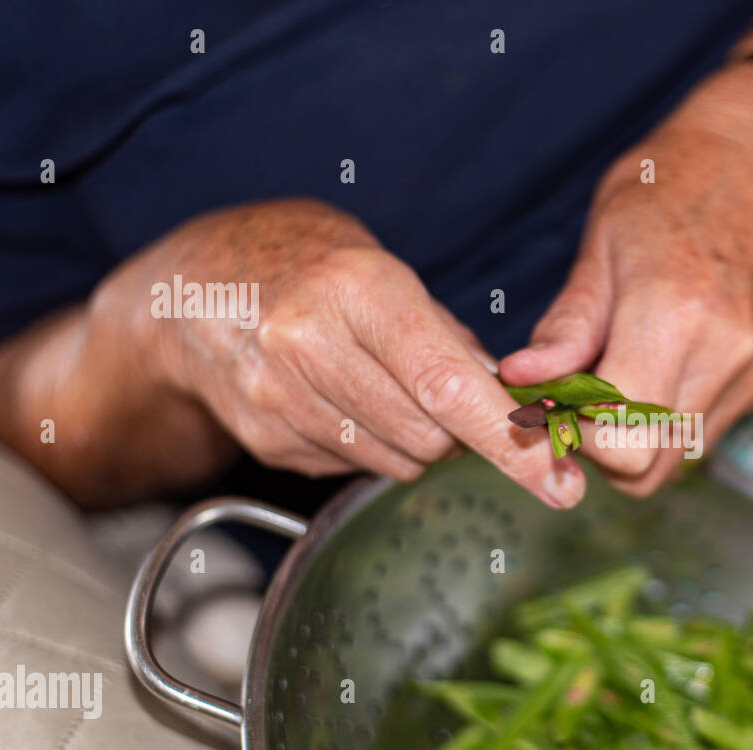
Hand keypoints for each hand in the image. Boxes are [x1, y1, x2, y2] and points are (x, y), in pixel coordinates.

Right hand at [94, 199, 585, 507]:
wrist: (191, 286)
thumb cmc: (304, 264)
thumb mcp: (380, 268)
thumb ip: (447, 336)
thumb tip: (513, 400)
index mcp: (356, 289)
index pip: (450, 386)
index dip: (512, 441)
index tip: (561, 481)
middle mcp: (310, 344)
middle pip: (430, 436)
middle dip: (464, 436)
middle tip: (460, 405)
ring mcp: (280, 398)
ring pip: (397, 461)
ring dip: (420, 444)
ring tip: (390, 391)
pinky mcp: (265, 437)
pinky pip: (353, 468)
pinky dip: (372, 446)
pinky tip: (344, 401)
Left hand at [499, 62, 752, 494]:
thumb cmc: (673, 186)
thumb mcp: (602, 241)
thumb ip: (568, 324)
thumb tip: (520, 381)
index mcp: (674, 315)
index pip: (619, 439)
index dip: (573, 436)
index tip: (547, 405)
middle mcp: (725, 355)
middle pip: (646, 468)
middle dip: (597, 450)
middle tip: (569, 402)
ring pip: (676, 460)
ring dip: (632, 439)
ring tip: (611, 377)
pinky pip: (703, 432)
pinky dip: (667, 421)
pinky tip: (655, 368)